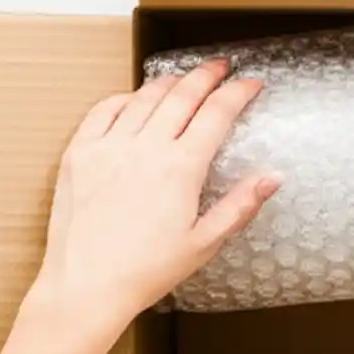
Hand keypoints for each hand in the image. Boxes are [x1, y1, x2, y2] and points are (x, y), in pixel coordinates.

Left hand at [24, 59, 279, 350]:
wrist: (86, 287)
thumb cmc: (145, 272)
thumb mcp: (203, 243)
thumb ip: (239, 205)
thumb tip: (273, 177)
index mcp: (180, 169)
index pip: (217, 113)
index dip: (237, 93)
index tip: (250, 83)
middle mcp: (145, 148)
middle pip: (183, 95)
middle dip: (206, 75)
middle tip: (221, 67)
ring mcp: (109, 147)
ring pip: (145, 97)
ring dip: (169, 83)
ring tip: (183, 78)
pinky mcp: (80, 154)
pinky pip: (103, 111)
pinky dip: (124, 98)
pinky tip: (135, 100)